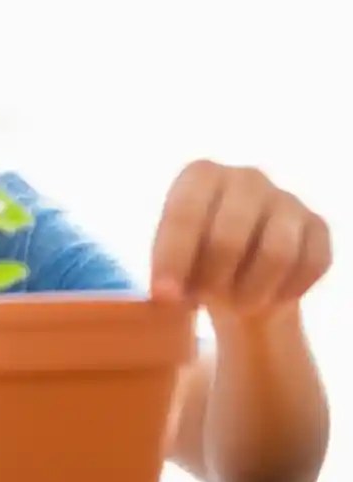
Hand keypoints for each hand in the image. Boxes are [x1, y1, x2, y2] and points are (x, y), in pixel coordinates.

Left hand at [150, 160, 330, 317]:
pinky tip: (268, 299)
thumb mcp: (168, 260)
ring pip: (277, 252)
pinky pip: (311, 264)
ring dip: (253, 290)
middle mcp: (246, 178)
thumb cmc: (192, 260)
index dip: (173, 259)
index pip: (184, 214)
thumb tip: (164, 295)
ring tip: (235, 305)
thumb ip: (165, 273)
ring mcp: (286, 199)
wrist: (238, 269)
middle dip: (213, 279)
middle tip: (206, 301)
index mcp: (200, 175)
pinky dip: (286, 291)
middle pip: (229, 235)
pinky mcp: (317, 226)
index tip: (164, 296)